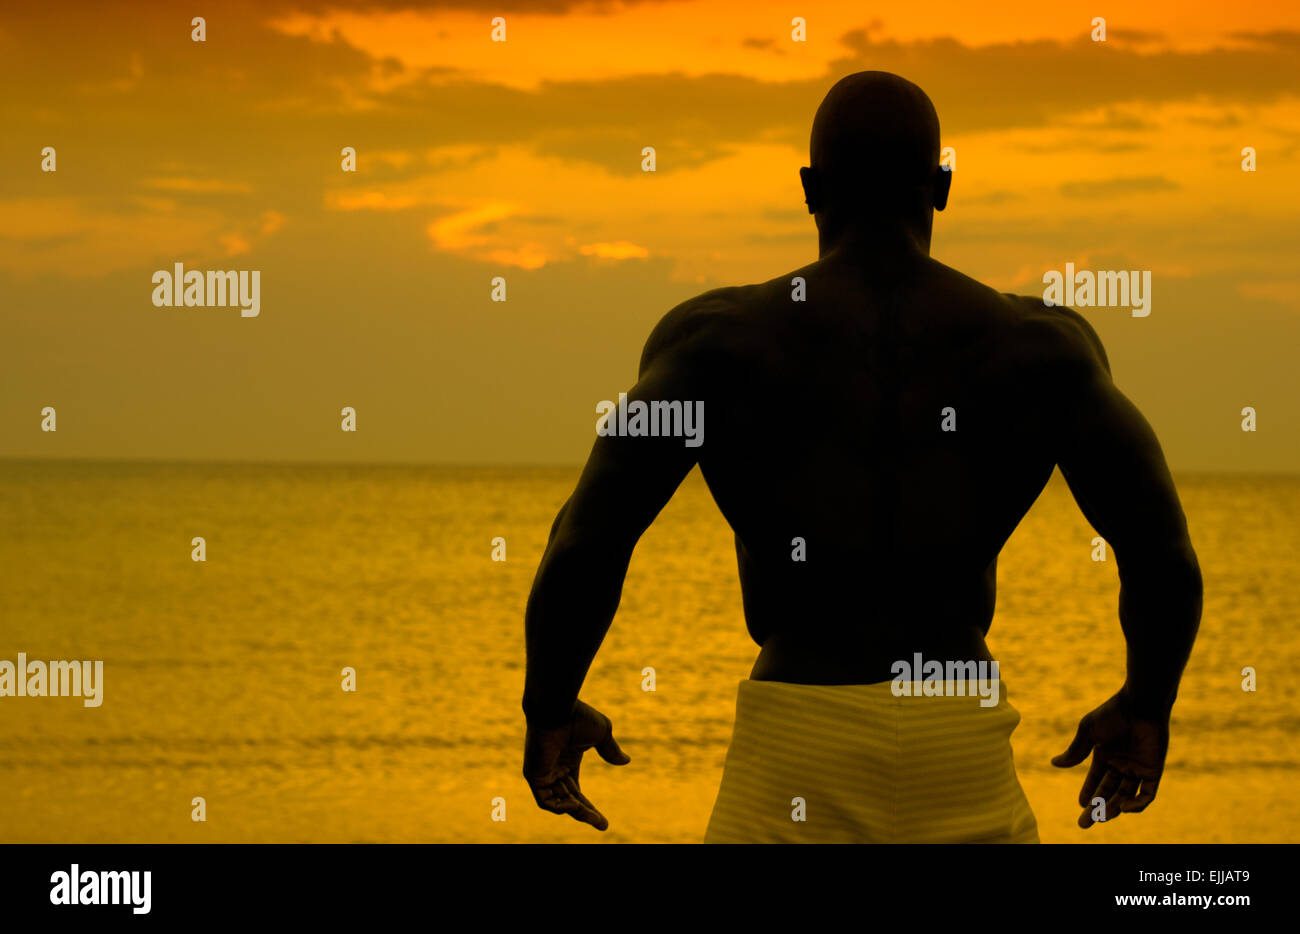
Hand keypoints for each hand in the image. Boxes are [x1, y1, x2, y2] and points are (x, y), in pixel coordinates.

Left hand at [523, 699, 629, 830]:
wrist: (557, 710)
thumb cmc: (577, 717)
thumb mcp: (601, 734)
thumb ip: (610, 750)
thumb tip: (626, 761)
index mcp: (568, 759)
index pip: (577, 791)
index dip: (589, 807)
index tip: (604, 822)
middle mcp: (554, 768)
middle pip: (570, 800)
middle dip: (586, 814)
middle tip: (602, 825)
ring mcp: (543, 772)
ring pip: (559, 803)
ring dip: (576, 811)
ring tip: (591, 815)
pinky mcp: (534, 775)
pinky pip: (545, 801)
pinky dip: (560, 806)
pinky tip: (574, 805)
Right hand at [1051, 689, 1168, 827]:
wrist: (1140, 704)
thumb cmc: (1113, 713)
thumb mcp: (1088, 732)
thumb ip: (1075, 751)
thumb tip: (1054, 764)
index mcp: (1105, 754)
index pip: (1096, 779)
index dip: (1088, 793)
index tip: (1080, 805)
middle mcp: (1122, 764)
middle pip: (1109, 792)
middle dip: (1097, 808)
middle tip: (1084, 823)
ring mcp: (1138, 768)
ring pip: (1126, 796)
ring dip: (1114, 809)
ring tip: (1101, 818)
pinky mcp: (1154, 770)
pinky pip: (1147, 794)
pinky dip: (1137, 804)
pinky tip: (1123, 808)